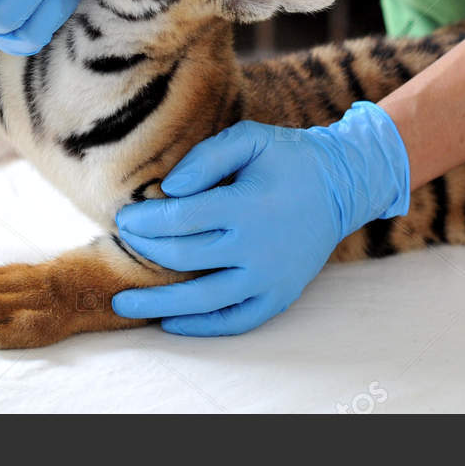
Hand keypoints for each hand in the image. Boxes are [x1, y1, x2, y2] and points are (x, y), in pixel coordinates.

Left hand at [109, 102, 411, 335]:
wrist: (343, 185)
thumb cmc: (289, 158)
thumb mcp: (251, 139)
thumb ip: (207, 157)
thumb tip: (169, 189)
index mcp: (247, 204)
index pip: (179, 219)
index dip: (144, 221)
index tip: (123, 218)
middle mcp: (257, 247)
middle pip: (183, 256)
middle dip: (144, 250)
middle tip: (121, 241)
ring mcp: (269, 277)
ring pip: (203, 299)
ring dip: (158, 302)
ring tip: (122, 302)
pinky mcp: (280, 295)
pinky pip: (236, 320)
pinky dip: (202, 326)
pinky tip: (170, 323)